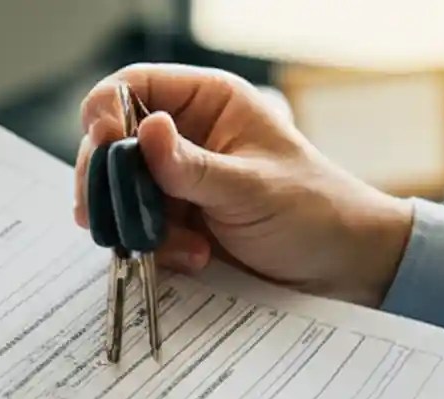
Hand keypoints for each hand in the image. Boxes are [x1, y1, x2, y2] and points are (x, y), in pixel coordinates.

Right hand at [75, 63, 413, 307]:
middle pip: (111, 145)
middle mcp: (184, 136)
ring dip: (137, 225)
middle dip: (110, 183)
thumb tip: (144, 130)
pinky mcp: (176, 223)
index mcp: (208, 103)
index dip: (105, 112)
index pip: (132, 87)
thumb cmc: (313, 211)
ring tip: (183, 249)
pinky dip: (155, 250)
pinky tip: (196, 260)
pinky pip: (139, 231)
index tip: (102, 145)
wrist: (341, 267)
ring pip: (119, 195)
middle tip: (106, 214)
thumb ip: (192, 165)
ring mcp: (176, 182)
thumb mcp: (251, 187)